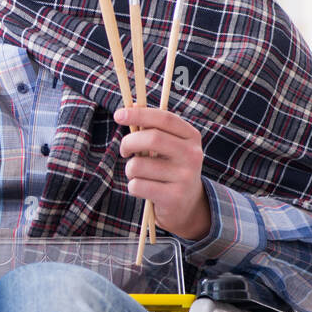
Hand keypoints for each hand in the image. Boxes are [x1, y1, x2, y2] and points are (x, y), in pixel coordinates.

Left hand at [115, 106, 210, 240]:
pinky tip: (145, 189)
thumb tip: (131, 106)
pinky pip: (137, 185)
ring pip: (138, 165)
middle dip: (129, 142)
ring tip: (139, 175)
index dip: (139, 114)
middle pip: (152, 139)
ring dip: (130, 170)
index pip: (164, 118)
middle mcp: (192, 155)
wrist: (188, 205)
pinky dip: (133, 186)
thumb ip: (151, 128)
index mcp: (191, 136)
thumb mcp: (168, 146)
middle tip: (124, 150)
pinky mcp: (174, 197)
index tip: (118, 114)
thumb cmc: (170, 168)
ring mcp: (185, 177)